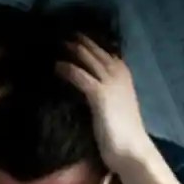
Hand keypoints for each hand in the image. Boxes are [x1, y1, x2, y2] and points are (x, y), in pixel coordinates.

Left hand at [56, 34, 155, 171]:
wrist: (131, 149)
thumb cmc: (123, 131)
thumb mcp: (115, 103)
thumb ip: (104, 89)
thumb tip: (87, 81)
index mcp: (124, 75)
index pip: (105, 50)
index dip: (88, 42)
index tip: (71, 36)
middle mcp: (119, 73)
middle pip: (94, 49)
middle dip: (76, 40)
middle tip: (56, 34)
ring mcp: (110, 83)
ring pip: (86, 57)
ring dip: (69, 49)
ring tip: (53, 44)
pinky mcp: (99, 94)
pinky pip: (79, 74)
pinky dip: (66, 68)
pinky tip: (56, 66)